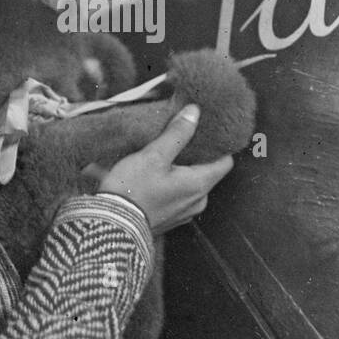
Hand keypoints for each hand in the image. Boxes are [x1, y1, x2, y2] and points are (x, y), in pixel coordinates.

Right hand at [91, 104, 234, 233]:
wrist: (112, 226)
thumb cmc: (133, 190)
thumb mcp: (154, 155)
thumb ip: (177, 133)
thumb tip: (194, 112)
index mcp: (200, 184)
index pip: (225, 162)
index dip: (219, 146)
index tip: (208, 132)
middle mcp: (198, 201)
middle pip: (208, 172)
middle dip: (197, 157)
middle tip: (182, 139)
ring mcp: (185, 213)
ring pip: (192, 184)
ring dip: (182, 171)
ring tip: (165, 156)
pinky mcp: (171, 219)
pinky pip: (179, 196)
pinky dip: (173, 185)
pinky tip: (155, 176)